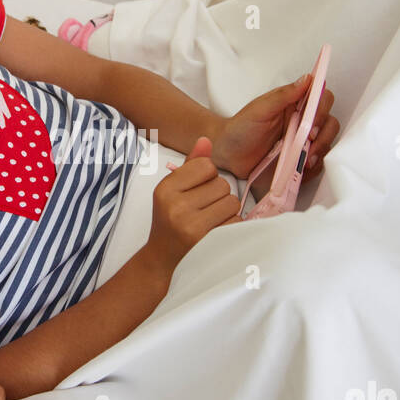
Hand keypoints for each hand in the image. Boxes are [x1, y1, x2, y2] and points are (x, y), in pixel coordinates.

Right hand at [144, 136, 242, 272]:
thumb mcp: (174, 190)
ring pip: (231, 202)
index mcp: (165, 189)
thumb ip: (191, 165)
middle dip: (218, 195)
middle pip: (222, 184)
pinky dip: (231, 225)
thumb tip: (206, 139)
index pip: (206, 165)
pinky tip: (216, 231)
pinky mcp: (207, 243)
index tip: (197, 191)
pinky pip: (235, 222)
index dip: (208, 176)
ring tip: (211, 219)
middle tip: (204, 209)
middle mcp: (175, 207)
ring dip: (227, 210)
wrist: (163, 259)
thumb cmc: (171, 220)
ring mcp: (191, 227)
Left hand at [210, 74, 339, 203]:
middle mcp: (302, 123)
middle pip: (330, 122)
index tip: (313, 118)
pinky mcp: (299, 161)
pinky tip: (303, 167)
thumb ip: (284, 95)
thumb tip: (307, 79)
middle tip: (308, 139)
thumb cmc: (240, 128)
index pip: (321, 99)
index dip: (323, 108)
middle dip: (324, 132)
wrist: (226, 154)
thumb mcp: (260, 109)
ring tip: (306, 158)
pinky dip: (314, 166)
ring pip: (326, 143)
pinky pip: (316, 164)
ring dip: (320, 149)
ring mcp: (302, 143)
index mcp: (295, 105)